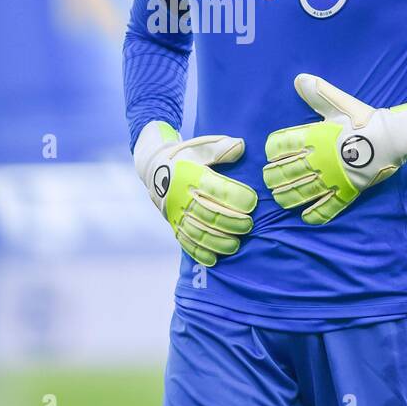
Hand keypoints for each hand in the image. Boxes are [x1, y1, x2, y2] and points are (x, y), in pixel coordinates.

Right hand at [134, 120, 258, 265]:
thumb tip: (242, 146)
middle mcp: (180, 195)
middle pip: (207, 212)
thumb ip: (221, 148)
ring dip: (217, 240)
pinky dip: (199, 252)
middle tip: (249, 225)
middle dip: (230, 221)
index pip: (214, 187)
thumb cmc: (186, 156)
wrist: (153, 167)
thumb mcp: (200, 147)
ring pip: (197, 231)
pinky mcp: (173, 224)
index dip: (234, 196)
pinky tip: (214, 259)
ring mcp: (175, 212)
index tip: (252, 202)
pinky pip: (185, 241)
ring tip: (236, 244)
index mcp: (188, 174)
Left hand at [263, 74, 406, 224]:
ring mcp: (332, 178)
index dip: (272, 150)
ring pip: (301, 192)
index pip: (282, 145)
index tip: (270, 154)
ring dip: (286, 196)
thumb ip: (318, 94)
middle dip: (273, 176)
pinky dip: (315, 214)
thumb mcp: (339, 103)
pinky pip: (328, 208)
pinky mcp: (346, 192)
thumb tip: (299, 79)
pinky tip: (305, 217)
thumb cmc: (364, 119)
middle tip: (268, 178)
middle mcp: (318, 160)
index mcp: (314, 138)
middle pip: (286, 172)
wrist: (392, 136)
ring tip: (279, 198)